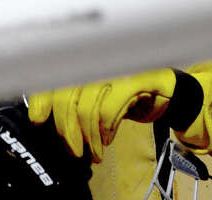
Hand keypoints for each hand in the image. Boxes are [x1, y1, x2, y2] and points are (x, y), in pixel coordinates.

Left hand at [27, 60, 211, 161]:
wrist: (174, 93)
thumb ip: (75, 98)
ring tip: (92, 152)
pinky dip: (104, 130)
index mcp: (86, 60)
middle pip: (66, 94)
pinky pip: (107, 109)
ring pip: (85, 105)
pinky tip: (106, 140)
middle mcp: (97, 59)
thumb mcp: (99, 95)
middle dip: (65, 128)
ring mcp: (116, 67)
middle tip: (72, 148)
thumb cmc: (132, 93)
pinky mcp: (133, 80)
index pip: (54, 75)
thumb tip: (45, 116)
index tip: (37, 119)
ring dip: (86, 136)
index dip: (42, 98)